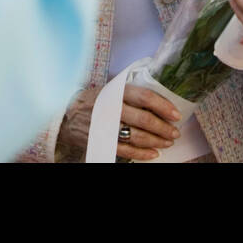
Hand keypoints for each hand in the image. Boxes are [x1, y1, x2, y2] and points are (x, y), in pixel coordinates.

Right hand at [59, 83, 182, 161]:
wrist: (66, 115)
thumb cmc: (94, 100)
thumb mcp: (109, 89)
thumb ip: (131, 92)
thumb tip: (160, 99)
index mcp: (116, 92)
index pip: (144, 96)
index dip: (163, 106)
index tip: (176, 114)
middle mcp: (111, 107)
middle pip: (143, 119)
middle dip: (163, 127)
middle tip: (175, 132)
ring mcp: (105, 125)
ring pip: (136, 136)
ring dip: (156, 141)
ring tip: (167, 142)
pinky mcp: (102, 141)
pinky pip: (125, 150)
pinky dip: (141, 153)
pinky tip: (153, 154)